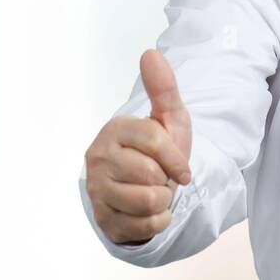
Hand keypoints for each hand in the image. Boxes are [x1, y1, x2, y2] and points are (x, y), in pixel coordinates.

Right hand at [85, 49, 194, 245]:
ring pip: (149, 202)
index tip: (182, 168)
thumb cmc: (158, 152)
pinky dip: (157, 221)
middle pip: (152, 175)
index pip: (155, 141)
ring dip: (163, 201)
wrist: (146, 189)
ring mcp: (97, 189)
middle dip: (167, 181)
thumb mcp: (168, 120)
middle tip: (158, 178)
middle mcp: (98, 158)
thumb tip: (150, 52)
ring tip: (153, 192)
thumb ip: (163, 88)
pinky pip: (145, 226)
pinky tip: (148, 211)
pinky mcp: (102, 219)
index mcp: (115, 130)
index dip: (176, 159)